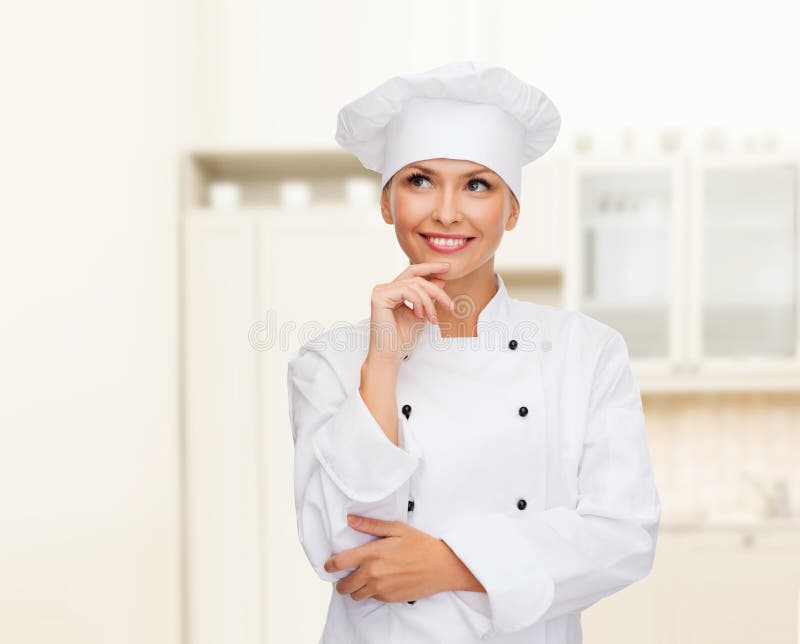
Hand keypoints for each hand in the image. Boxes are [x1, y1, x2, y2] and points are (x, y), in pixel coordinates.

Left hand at [323, 514, 479, 602]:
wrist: (442, 566)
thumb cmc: (421, 545)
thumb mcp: (396, 529)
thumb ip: (371, 525)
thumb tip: (351, 519)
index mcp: (372, 554)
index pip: (339, 563)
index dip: (329, 565)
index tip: (329, 564)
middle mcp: (373, 574)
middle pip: (344, 585)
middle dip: (340, 582)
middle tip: (345, 575)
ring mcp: (381, 588)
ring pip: (356, 595)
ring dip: (355, 589)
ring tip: (361, 580)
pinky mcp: (390, 598)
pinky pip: (372, 599)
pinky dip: (371, 592)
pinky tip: (379, 582)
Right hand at [368, 262, 454, 362]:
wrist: (391, 355)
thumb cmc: (403, 339)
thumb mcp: (422, 313)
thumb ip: (428, 297)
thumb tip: (440, 279)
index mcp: (393, 291)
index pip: (413, 273)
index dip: (430, 267)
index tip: (448, 267)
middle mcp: (385, 288)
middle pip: (416, 278)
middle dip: (436, 290)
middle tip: (449, 304)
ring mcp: (381, 291)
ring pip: (414, 285)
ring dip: (429, 302)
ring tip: (432, 318)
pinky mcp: (379, 296)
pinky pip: (407, 291)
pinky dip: (419, 302)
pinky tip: (420, 315)